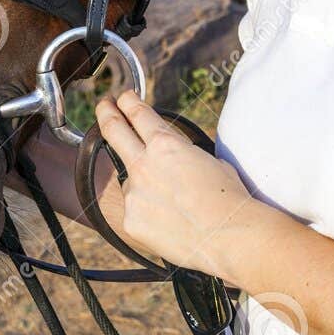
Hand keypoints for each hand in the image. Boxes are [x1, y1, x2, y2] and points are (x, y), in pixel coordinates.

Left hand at [93, 89, 259, 278]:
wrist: (229, 237)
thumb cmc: (228, 199)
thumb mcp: (209, 160)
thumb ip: (183, 153)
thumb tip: (175, 157)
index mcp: (166, 145)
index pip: (137, 113)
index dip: (127, 101)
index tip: (123, 97)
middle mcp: (143, 165)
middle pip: (112, 129)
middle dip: (105, 111)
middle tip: (104, 104)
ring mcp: (134, 193)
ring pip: (130, 180)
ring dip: (143, 184)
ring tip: (174, 202)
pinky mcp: (131, 220)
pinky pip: (135, 211)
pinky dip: (148, 213)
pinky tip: (171, 222)